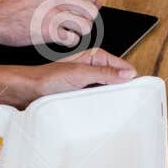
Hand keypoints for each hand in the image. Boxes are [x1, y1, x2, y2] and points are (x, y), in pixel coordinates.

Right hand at [0, 0, 101, 47]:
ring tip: (65, 32)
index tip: (82, 13)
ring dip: (77, 32)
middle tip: (73, 25)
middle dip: (85, 20)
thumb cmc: (13, 5)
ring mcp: (55, 13)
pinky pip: (73, 39)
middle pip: (92, 11)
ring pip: (86, 26)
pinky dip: (67, 41)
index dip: (89, 6)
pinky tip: (57, 38)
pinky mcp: (49, 31)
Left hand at [22, 47, 136, 102]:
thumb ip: (104, 73)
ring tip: (115, 107)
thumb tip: (127, 74)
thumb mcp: (79, 74)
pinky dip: (101, 104)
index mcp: (95, 57)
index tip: (139, 90)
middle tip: (128, 102)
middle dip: (122, 89)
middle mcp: (93, 68)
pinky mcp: (82, 93)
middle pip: (117, 79)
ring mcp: (88, 82)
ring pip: (108, 90)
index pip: (122, 67)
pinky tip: (101, 110)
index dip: (131, 78)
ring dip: (111, 98)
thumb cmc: (48, 78)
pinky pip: (98, 99)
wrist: (28, 91)